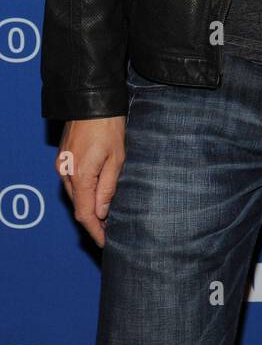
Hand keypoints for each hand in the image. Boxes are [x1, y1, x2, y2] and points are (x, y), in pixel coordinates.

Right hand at [56, 117, 126, 247]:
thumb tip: (101, 213)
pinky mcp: (63, 158)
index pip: (85, 214)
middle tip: (109, 231)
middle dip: (93, 221)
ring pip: (75, 195)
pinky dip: (83, 192)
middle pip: (78, 207)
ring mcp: (62, 166)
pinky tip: (95, 194)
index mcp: (80, 177)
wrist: (91, 101)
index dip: (95, 231)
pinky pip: (72, 183)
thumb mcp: (116, 158)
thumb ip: (108, 187)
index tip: (105, 242)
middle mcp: (66, 174)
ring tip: (105, 216)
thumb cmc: (109, 127)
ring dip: (88, 206)